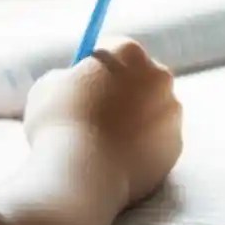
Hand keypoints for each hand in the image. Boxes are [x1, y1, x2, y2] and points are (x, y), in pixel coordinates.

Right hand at [23, 38, 182, 204]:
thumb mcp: (48, 87)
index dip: (98, 67)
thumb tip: (72, 82)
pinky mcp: (176, 145)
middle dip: (124, 92)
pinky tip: (119, 159)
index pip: (116, 50)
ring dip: (136, 121)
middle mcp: (159, 77)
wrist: (83, 173)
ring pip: (153, 112)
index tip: (87, 82)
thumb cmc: (59, 124)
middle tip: (98, 112)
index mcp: (129, 53)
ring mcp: (172, 113)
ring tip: (105, 142)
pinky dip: (142, 149)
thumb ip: (67, 78)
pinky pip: (157, 142)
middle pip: (142, 79)